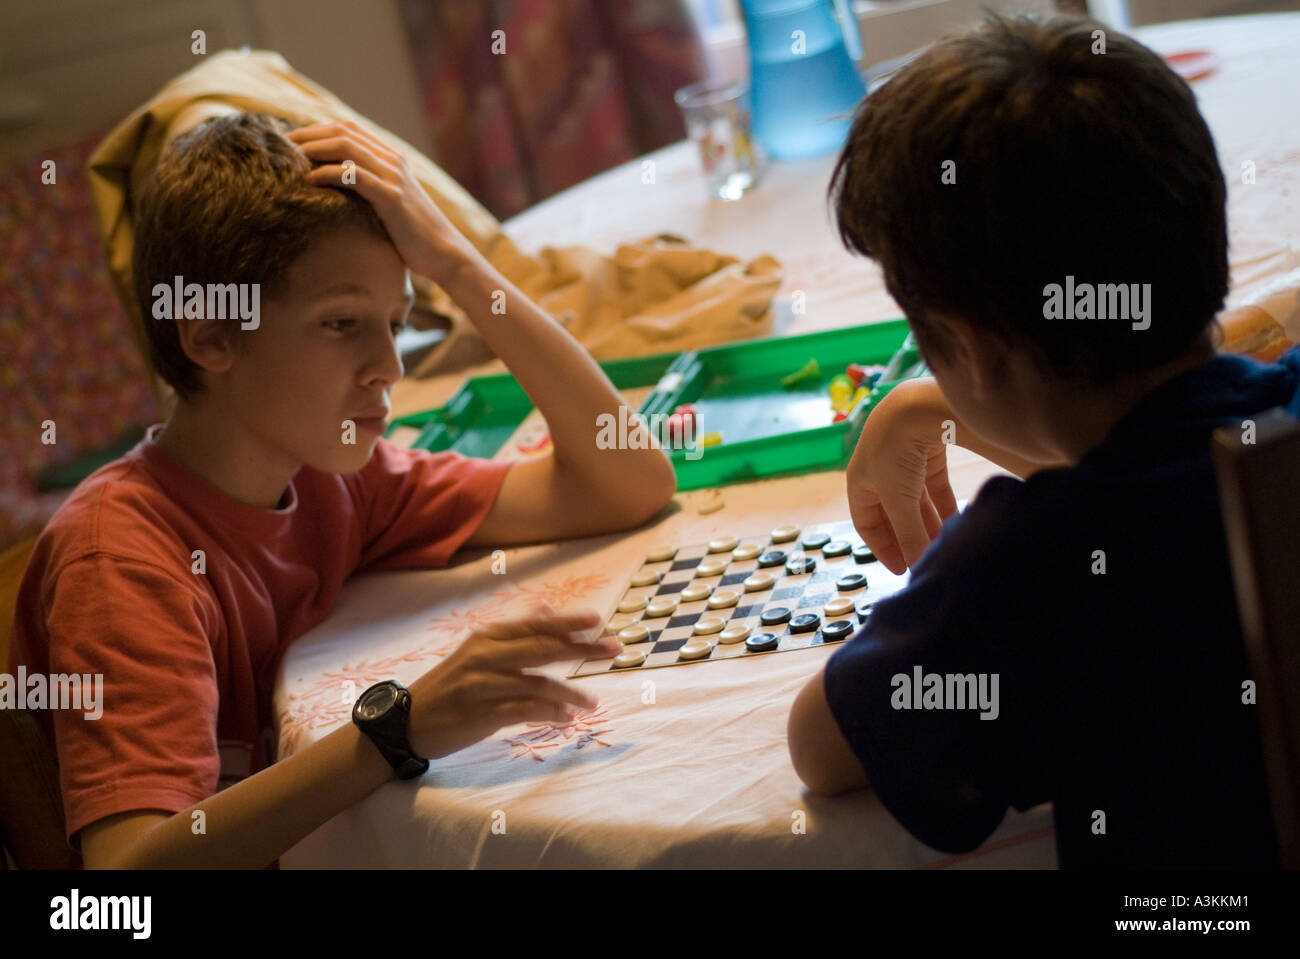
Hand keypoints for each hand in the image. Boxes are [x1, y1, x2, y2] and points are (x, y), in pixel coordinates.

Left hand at [285, 119, 475, 282]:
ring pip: (345, 147)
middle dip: (307, 135)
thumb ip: (369, 190)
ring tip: (289, 158)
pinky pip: (353, 176)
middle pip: (342, 131)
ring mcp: (393, 176)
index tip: (290, 141)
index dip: (316, 129)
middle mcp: (392, 160)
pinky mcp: (391, 196)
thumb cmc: (414, 236)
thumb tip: (337, 192)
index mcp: (391, 158)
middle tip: (280, 146)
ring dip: (313, 149)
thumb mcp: (390, 205)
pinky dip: (328, 173)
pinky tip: (309, 180)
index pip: (347, 128)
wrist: (444, 253)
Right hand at [404, 601, 620, 759]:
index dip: (568, 622)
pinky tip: (566, 719)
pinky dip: (549, 715)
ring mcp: (481, 685)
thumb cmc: (451, 684)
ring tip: (592, 702)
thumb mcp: (477, 649)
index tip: (598, 620)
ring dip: (570, 693)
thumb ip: (515, 630)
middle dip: (582, 648)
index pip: (534, 626)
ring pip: (536, 684)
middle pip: (542, 648)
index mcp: (486, 636)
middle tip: (613, 649)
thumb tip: (548, 606)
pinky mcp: (479, 715)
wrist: (406, 722)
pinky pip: (523, 712)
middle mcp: (484, 656)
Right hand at [846, 378, 958, 573]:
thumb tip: (917, 567)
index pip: (867, 522)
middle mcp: (879, 471)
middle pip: (894, 513)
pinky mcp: (928, 451)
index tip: (901, 568)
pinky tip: (956, 522)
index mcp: (860, 481)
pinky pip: (934, 485)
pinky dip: (943, 504)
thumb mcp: (899, 501)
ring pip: (917, 500)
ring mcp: (904, 460)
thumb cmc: (895, 454)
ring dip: (929, 522)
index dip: (882, 546)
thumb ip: (909, 536)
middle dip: (910, 536)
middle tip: (927, 558)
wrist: (917, 408)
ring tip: (944, 545)